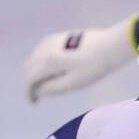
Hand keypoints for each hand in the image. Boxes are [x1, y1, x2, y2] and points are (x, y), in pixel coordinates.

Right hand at [23, 16, 137, 102]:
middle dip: (32, 81)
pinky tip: (54, 68)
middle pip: (29, 67)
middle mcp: (45, 48)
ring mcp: (51, 40)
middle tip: (42, 94)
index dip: (29, 92)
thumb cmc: (93, 68)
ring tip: (51, 81)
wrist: (109, 46)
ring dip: (37, 70)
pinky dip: (42, 60)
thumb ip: (52, 89)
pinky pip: (42, 50)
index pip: (30, 79)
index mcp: (48, 61)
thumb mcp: (73, 84)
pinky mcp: (58, 36)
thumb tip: (38, 91)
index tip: (34, 102)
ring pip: (35, 57)